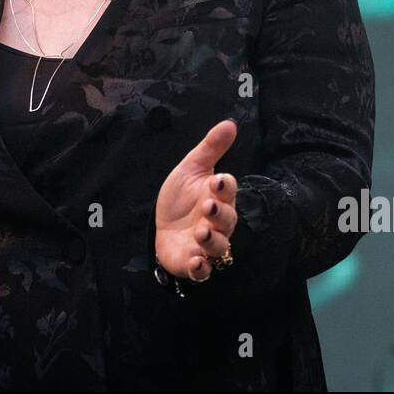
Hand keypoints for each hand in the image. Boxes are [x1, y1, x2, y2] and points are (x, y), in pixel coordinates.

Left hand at [154, 119, 238, 281]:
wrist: (162, 227)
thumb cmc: (181, 198)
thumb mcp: (192, 169)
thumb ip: (211, 148)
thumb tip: (230, 123)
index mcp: (218, 197)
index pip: (228, 190)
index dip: (225, 186)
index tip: (218, 180)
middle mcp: (217, 222)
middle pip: (228, 219)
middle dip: (220, 213)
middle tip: (208, 207)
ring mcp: (206, 244)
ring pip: (219, 246)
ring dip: (212, 239)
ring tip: (201, 231)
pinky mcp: (194, 262)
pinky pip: (203, 270)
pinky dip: (201, 268)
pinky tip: (196, 262)